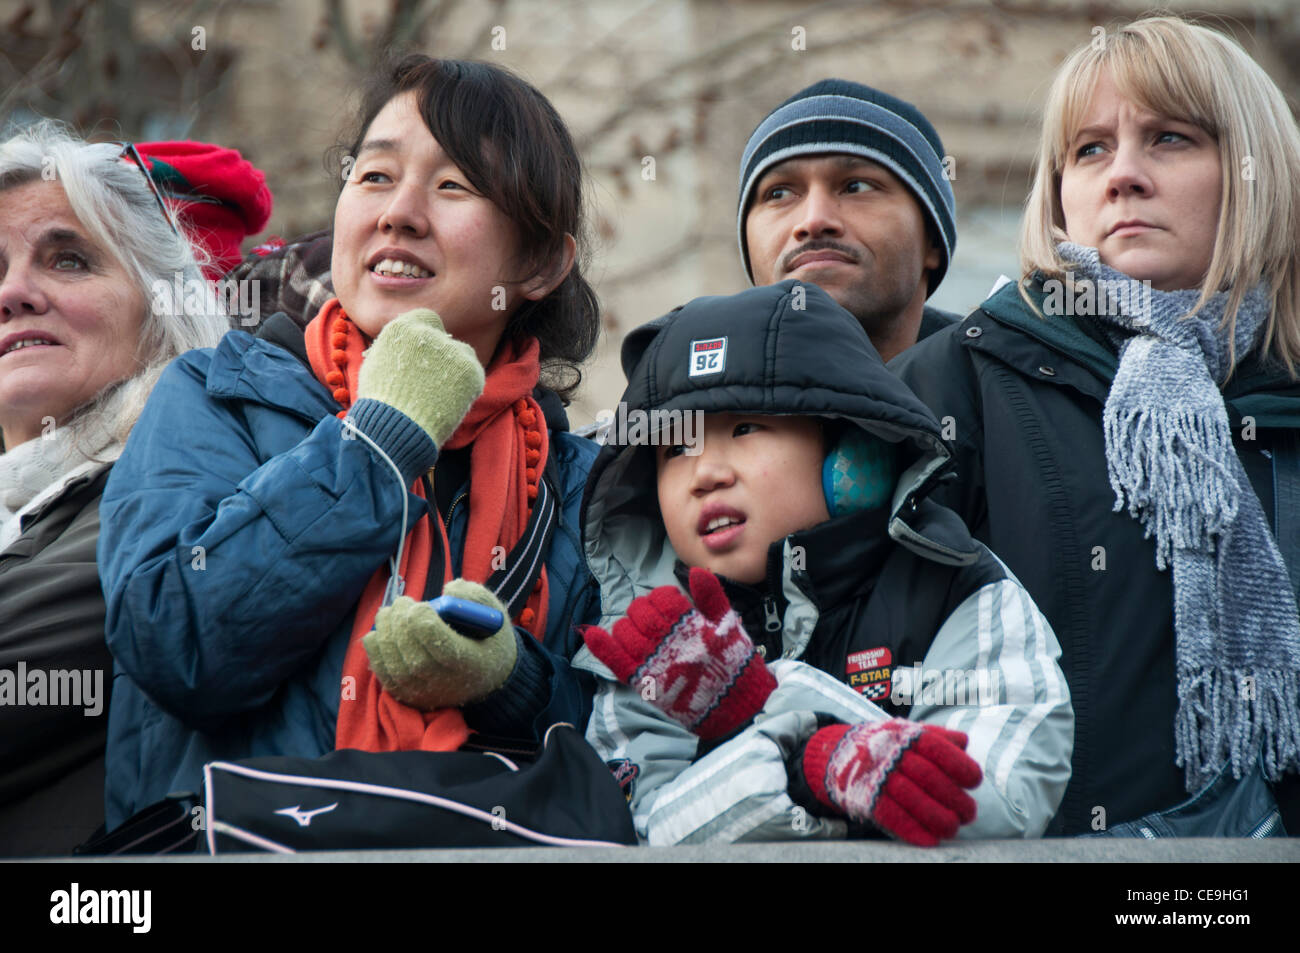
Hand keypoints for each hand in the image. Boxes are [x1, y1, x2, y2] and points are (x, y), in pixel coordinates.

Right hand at [356, 308, 484, 448]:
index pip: (426, 319)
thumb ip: (397, 349)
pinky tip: (452, 402)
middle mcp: (428, 333)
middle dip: (442, 356)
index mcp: (402, 328)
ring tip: (441, 394)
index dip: (428, 336)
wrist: (394, 427)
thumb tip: (408, 347)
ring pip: (463, 354)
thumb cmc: (380, 404)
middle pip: (445, 338)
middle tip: (435, 381)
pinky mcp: (469, 371)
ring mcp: (451, 351)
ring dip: (457, 369)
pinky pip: (475, 374)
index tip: (426, 353)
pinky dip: (468, 387)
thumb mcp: (377, 365)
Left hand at [363, 579, 515, 709]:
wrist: (486, 678)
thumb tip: (447, 591)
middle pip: (412, 651)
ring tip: (391, 612)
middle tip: (403, 601)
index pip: (438, 643)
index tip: (421, 605)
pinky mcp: (405, 694)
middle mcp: (445, 682)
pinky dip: (376, 645)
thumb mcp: (493, 614)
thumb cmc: (487, 639)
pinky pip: (380, 668)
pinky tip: (383, 631)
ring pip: (392, 659)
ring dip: (385, 628)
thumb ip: (473, 596)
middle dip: (400, 620)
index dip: (423, 619)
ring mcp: (422, 692)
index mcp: (470, 662)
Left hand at [582, 567, 774, 738]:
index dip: (662, 597)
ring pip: (624, 632)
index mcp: (689, 624)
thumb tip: (697, 571)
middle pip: (640, 613)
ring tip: (639, 632)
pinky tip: (591, 634)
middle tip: (654, 619)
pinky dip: (601, 646)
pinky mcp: (642, 683)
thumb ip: (712, 596)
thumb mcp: (728, 626)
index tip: (670, 603)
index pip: (661, 598)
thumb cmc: (733, 664)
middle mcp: (668, 641)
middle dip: (643, 610)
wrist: (734, 707)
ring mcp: (653, 662)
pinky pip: (615, 661)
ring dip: (627, 626)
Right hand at [802, 720, 980, 846]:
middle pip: (930, 778)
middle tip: (969, 813)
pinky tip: (930, 840)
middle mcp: (891, 755)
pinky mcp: (866, 798)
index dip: (961, 766)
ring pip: (913, 800)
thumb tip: (963, 742)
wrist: (837, 754)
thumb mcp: (907, 732)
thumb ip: (937, 736)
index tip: (974, 781)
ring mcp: (877, 777)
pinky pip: (892, 816)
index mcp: (905, 736)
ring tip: (953, 828)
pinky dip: (913, 830)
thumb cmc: (885, 746)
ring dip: (938, 818)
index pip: (939, 750)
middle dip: (955, 799)